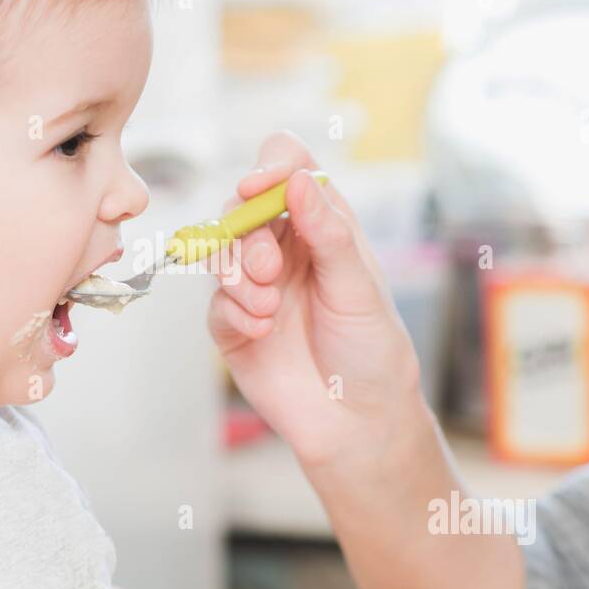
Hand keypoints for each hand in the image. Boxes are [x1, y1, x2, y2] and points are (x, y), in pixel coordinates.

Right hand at [207, 131, 421, 471]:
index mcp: (323, 225)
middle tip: (267, 270)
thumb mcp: (359, 287)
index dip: (269, 166)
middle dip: (247, 234)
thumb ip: (327, 232)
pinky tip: (262, 332)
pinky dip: (235, 312)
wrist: (356, 421)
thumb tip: (297, 179)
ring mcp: (256, 284)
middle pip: (242, 208)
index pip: (289, 168)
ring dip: (236, 274)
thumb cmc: (372, 351)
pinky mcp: (233, 323)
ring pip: (220, 251)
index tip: (257, 185)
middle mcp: (286, 247)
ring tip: (266, 308)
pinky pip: (216, 302)